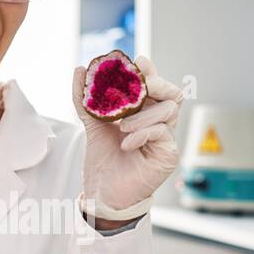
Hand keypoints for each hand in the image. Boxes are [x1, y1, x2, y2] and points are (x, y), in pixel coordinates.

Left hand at [71, 54, 182, 220]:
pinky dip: (143, 133)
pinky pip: (162, 133)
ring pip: (169, 110)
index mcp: (144, 112)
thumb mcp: (92, 123)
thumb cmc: (103, 160)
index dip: (150, 72)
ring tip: (122, 126)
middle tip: (140, 87)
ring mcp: (165, 138)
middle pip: (173, 93)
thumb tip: (80, 69)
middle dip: (157, 84)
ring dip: (144, 114)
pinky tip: (126, 143)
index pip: (157, 85)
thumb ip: (85, 97)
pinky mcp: (167, 154)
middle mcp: (158, 123)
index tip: (137, 63)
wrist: (103, 191)